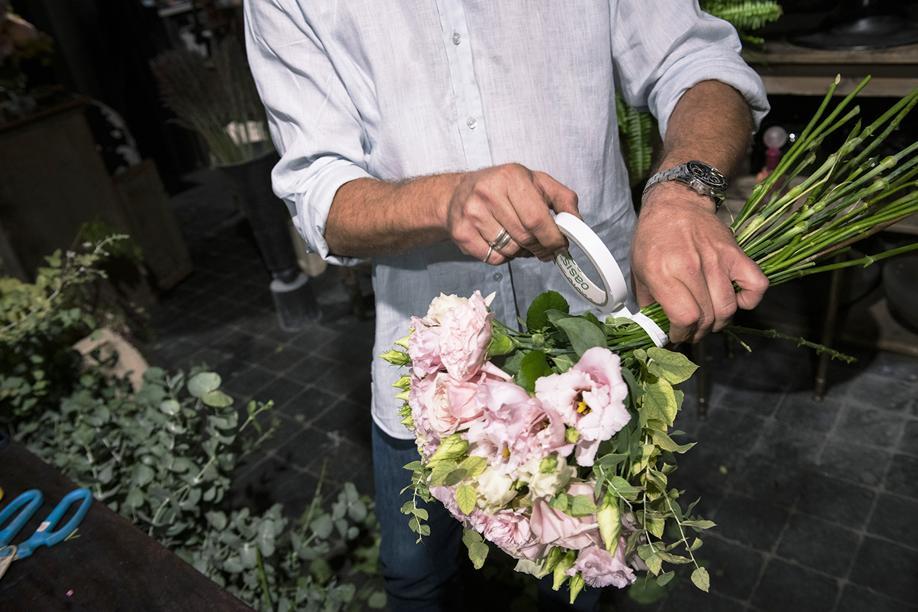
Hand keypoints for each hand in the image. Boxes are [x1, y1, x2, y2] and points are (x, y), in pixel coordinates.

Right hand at [444, 163, 578, 263]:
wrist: (458, 193)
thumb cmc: (503, 188)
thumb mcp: (537, 183)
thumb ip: (563, 200)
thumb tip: (577, 225)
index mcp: (512, 178)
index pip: (537, 219)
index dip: (553, 238)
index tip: (560, 245)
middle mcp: (488, 193)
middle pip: (525, 237)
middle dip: (539, 247)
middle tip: (542, 246)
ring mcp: (472, 214)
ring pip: (510, 251)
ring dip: (520, 252)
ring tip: (517, 238)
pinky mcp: (461, 233)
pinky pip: (493, 258)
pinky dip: (502, 257)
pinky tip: (498, 241)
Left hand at [631, 182, 768, 342]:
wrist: (676, 203)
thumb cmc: (652, 238)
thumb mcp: (639, 271)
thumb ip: (648, 303)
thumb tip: (656, 331)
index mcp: (664, 271)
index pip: (685, 317)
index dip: (681, 334)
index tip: (676, 335)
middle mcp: (692, 266)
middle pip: (707, 317)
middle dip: (698, 333)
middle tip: (691, 331)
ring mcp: (718, 259)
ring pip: (728, 308)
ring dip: (719, 322)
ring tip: (708, 321)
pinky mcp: (736, 253)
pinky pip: (756, 285)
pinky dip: (750, 300)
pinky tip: (735, 302)